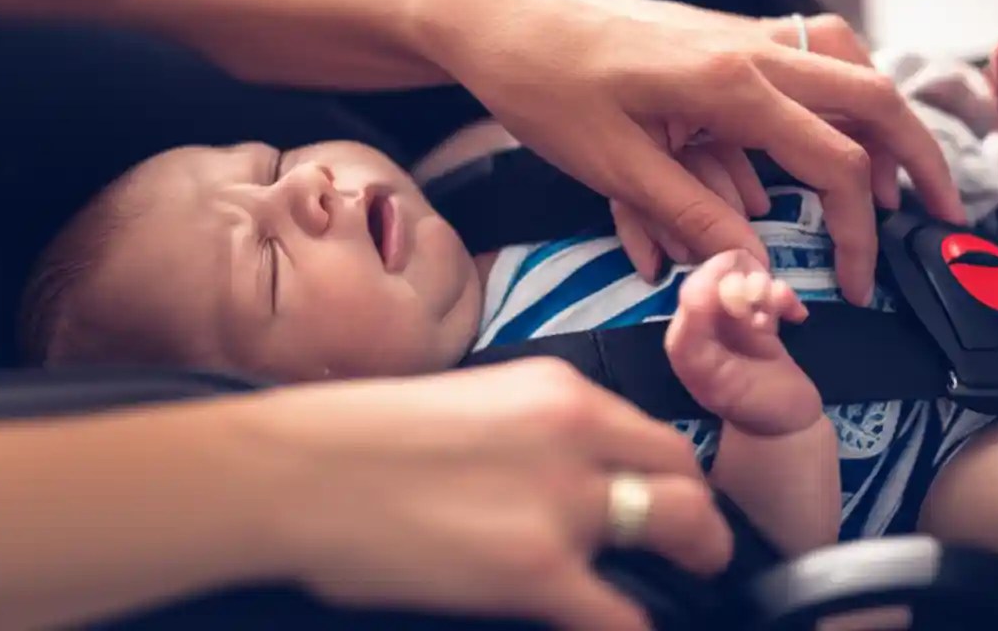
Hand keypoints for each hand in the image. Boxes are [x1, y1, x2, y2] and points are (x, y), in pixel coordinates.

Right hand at [243, 360, 731, 630]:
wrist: (296, 472)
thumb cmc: (355, 438)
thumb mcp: (466, 405)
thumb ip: (532, 435)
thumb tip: (562, 477)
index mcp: (556, 391)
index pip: (653, 434)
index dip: (672, 476)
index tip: (669, 499)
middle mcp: (576, 437)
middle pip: (685, 477)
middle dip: (701, 521)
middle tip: (698, 550)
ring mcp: (563, 504)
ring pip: (681, 532)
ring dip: (692, 563)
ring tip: (684, 587)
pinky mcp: (538, 570)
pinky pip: (624, 614)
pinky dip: (634, 626)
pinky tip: (624, 628)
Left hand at [417, 0, 966, 305]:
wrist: (496, 11)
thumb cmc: (540, 81)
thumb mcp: (612, 165)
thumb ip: (691, 216)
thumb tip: (753, 268)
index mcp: (732, 86)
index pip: (834, 166)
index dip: (859, 231)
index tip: (860, 282)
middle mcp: (749, 52)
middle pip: (872, 98)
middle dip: (918, 158)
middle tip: (944, 212)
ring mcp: (734, 40)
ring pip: (842, 70)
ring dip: (878, 124)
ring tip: (893, 180)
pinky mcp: (713, 43)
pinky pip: (796, 66)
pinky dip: (827, 105)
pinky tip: (814, 146)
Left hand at [665, 250, 821, 435]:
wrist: (785, 425)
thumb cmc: (747, 406)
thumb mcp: (712, 379)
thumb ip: (695, 340)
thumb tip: (696, 291)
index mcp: (686, 336)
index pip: (694, 289)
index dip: (719, 281)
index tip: (746, 297)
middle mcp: (707, 323)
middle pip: (722, 276)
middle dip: (747, 282)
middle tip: (764, 305)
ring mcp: (735, 320)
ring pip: (747, 278)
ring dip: (768, 287)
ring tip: (780, 308)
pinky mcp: (761, 320)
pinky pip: (770, 291)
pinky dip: (786, 297)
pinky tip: (797, 316)